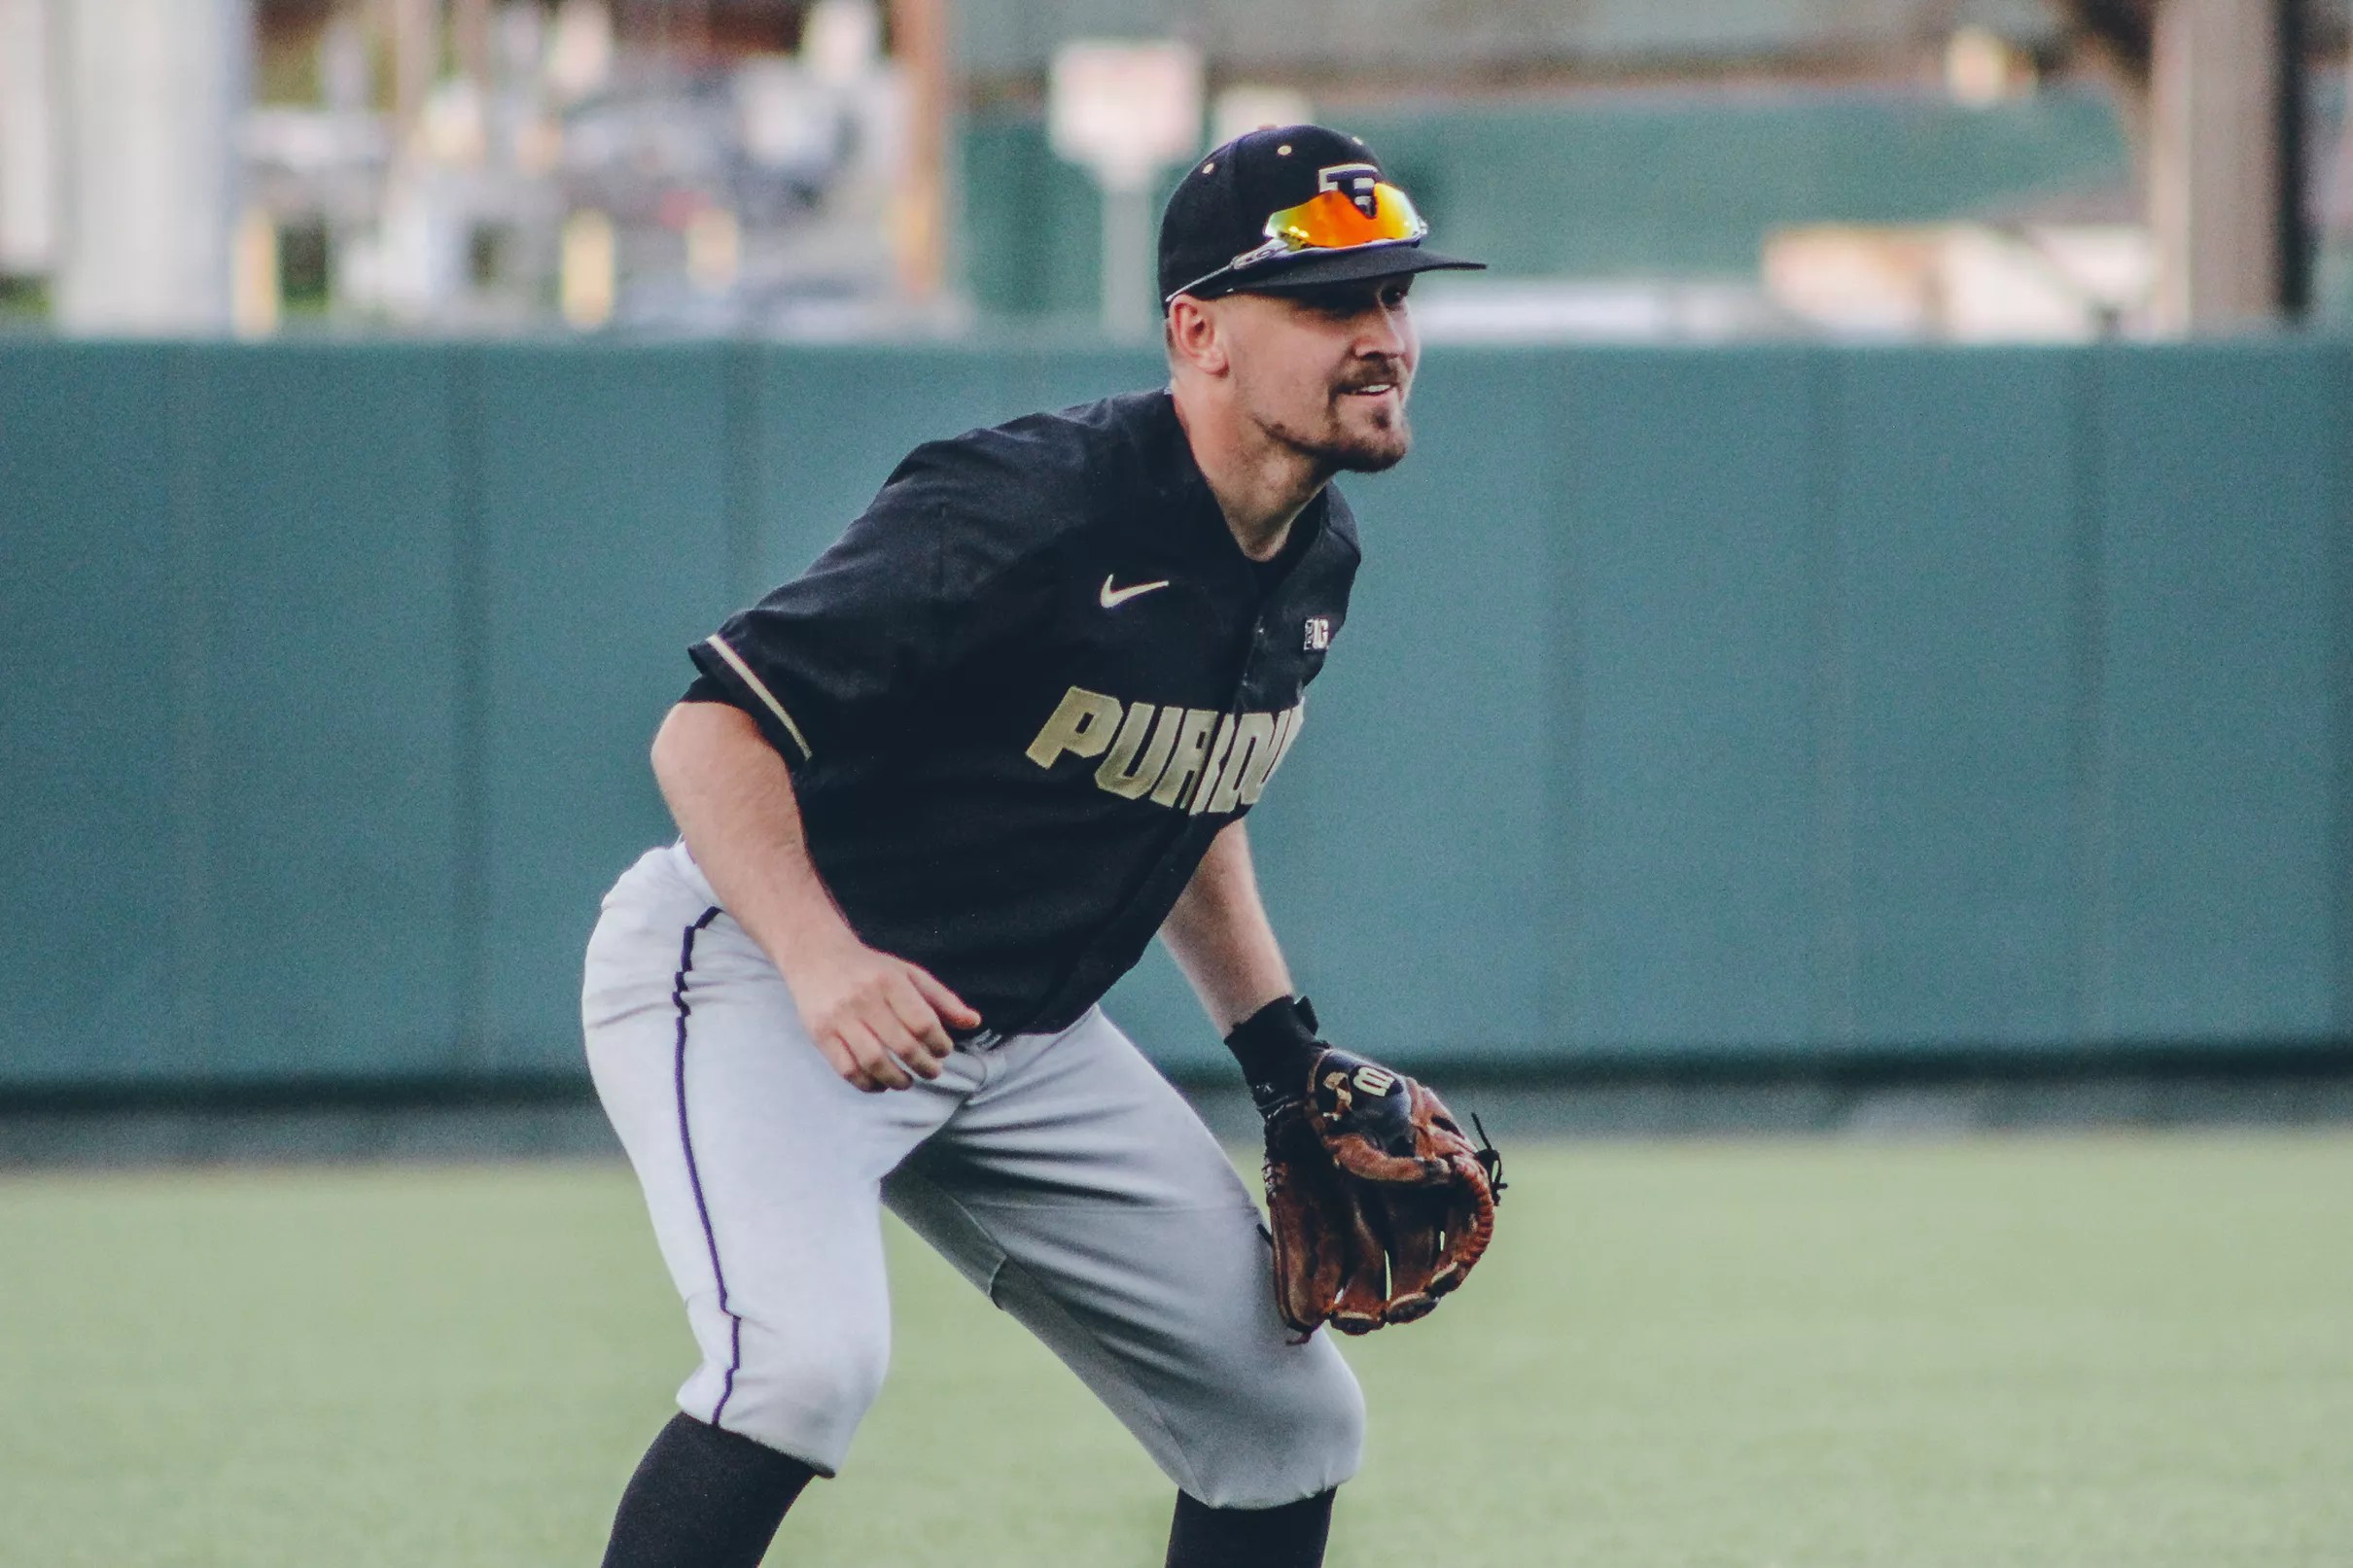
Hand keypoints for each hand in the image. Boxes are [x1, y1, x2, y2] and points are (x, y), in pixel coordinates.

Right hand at [780, 932, 981, 1092]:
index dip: (940, 1043)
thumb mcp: (908, 974)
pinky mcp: (820, 1034)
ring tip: (908, 1081)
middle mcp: (863, 999)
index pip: (923, 1022)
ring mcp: (839, 1018)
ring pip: (874, 1061)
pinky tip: (881, 1083)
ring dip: (898, 1079)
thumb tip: (974, 1022)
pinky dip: (867, 1084)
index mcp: (889, 981)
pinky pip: (847, 1069)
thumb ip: (941, 999)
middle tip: (933, 1071)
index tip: (945, 1050)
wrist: (816, 956)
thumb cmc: (871, 969)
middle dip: (924, 1066)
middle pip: (902, 1045)